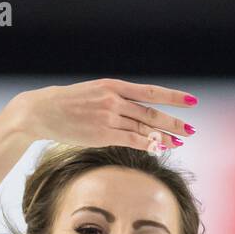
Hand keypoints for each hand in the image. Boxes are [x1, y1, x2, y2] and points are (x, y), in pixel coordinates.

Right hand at [6, 78, 196, 152]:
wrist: (42, 111)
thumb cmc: (68, 104)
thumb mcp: (94, 94)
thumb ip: (115, 101)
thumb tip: (135, 115)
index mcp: (113, 86)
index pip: (150, 92)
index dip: (173, 97)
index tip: (191, 101)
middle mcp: (114, 100)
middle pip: (151, 112)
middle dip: (174, 122)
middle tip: (191, 129)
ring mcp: (108, 117)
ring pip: (144, 128)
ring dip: (164, 136)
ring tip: (180, 141)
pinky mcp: (101, 134)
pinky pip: (131, 140)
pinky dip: (148, 144)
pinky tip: (160, 148)